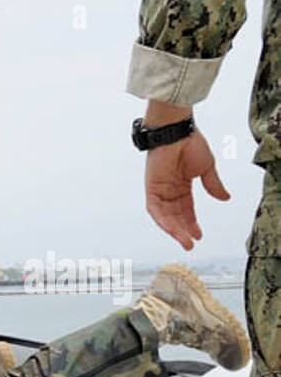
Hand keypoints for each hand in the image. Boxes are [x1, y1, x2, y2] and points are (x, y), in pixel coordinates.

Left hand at [145, 131, 229, 250]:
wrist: (177, 132)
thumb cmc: (190, 144)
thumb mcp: (207, 168)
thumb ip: (213, 185)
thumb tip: (225, 198)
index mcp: (182, 185)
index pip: (187, 209)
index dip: (192, 222)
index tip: (199, 235)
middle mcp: (169, 190)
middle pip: (176, 215)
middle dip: (184, 230)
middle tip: (191, 244)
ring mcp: (159, 190)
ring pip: (166, 216)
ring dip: (174, 230)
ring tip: (185, 242)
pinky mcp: (151, 189)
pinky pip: (156, 210)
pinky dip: (163, 221)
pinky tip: (173, 230)